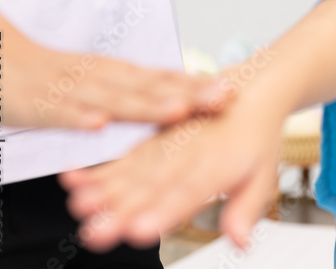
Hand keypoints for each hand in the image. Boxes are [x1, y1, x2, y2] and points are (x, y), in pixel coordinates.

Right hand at [0, 0, 231, 128]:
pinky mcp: (46, 105)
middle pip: (153, 87)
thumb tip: (191, 98)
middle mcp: (107, 78)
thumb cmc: (62, 77)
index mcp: (124, 74)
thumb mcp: (110, 82)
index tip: (235, 90)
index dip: (201, 84)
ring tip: (178, 111)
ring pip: (116, 99)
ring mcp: (77, 90)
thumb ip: (146, 92)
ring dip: (147, 105)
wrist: (2, 60)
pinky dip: (80, 118)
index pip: (169, 79)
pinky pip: (64, 113)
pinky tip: (98, 126)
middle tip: (223, 98)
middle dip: (189, 93)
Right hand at [59, 86, 283, 251]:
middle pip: (151, 189)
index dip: (165, 213)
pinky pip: (121, 159)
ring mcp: (164, 149)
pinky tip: (72, 180)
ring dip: (102, 192)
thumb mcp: (263, 174)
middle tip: (95, 234)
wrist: (248, 92)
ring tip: (78, 207)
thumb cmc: (256, 140)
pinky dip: (97, 171)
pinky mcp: (150, 144)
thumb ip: (246, 208)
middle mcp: (185, 157)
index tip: (141, 231)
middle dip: (122, 213)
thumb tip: (240, 243)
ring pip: (130, 173)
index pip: (188, 193)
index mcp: (216, 166)